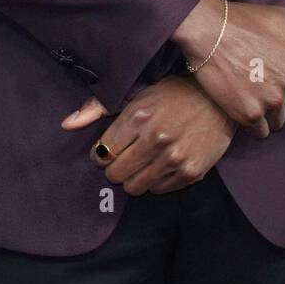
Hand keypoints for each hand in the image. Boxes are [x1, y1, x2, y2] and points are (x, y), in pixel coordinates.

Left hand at [74, 74, 237, 194]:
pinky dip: (155, 182)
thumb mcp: (136, 93)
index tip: (106, 150)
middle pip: (116, 175)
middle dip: (114, 168)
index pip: (102, 153)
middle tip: (122, 158)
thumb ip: (98, 107)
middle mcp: (155, 139)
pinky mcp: (191, 172)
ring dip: (133, 178)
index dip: (101, 154)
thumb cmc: (173, 94)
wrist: (218, 101)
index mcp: (138, 117)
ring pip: (135, 187)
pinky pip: (159, 190)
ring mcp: (174, 158)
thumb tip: (67, 124)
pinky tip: (159, 165)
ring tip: (140, 163)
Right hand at [173, 0, 284, 139]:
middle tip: (260, 84)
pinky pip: (261, 132)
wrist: (208, 29)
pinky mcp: (250, 113)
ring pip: (279, 122)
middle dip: (281, 99)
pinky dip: (253, 124)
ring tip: (250, 95)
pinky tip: (242, 106)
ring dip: (267, 114)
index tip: (282, 83)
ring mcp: (272, 100)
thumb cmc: (246, 20)